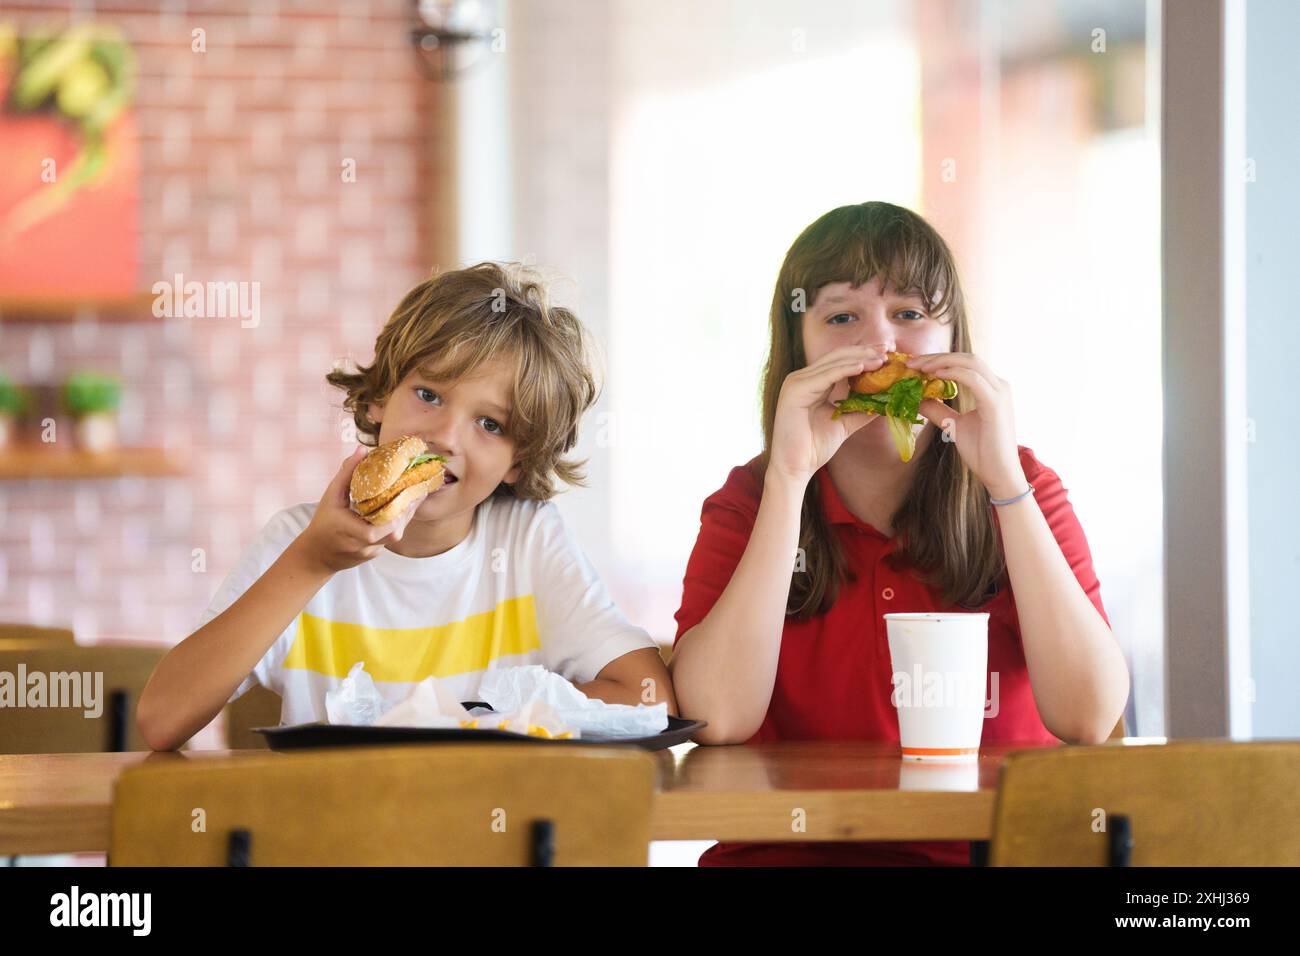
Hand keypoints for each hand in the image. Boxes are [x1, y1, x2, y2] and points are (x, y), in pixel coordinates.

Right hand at [291, 447, 430, 574]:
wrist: (316, 555)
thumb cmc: (322, 522)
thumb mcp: (331, 496)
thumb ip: (346, 474)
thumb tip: (362, 449)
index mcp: (354, 532)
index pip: (384, 526)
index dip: (399, 513)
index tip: (409, 495)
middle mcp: (365, 545)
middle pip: (395, 532)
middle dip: (407, 513)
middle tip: (418, 493)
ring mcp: (370, 552)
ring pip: (395, 536)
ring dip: (404, 518)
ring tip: (414, 498)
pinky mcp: (373, 555)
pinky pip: (388, 539)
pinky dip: (394, 524)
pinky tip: (400, 510)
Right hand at [767, 345, 887, 485]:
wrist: (795, 467)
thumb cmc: (814, 447)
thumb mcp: (844, 423)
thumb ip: (860, 409)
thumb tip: (884, 401)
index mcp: (810, 383)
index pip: (839, 361)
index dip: (863, 354)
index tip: (887, 354)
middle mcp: (801, 378)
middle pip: (837, 356)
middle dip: (865, 351)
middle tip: (889, 350)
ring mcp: (796, 382)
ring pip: (833, 363)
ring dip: (859, 359)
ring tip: (882, 359)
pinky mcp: (795, 390)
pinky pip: (826, 376)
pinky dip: (845, 370)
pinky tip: (863, 368)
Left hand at [907, 352, 1026, 497]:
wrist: (998, 474)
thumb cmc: (981, 451)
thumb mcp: (952, 425)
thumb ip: (937, 409)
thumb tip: (916, 399)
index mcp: (991, 388)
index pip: (964, 363)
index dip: (939, 360)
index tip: (915, 365)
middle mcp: (998, 385)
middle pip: (966, 357)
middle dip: (937, 357)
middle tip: (912, 363)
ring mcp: (999, 392)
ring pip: (970, 362)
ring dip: (942, 361)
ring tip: (919, 367)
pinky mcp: (995, 403)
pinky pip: (973, 378)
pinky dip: (953, 372)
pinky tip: (934, 375)